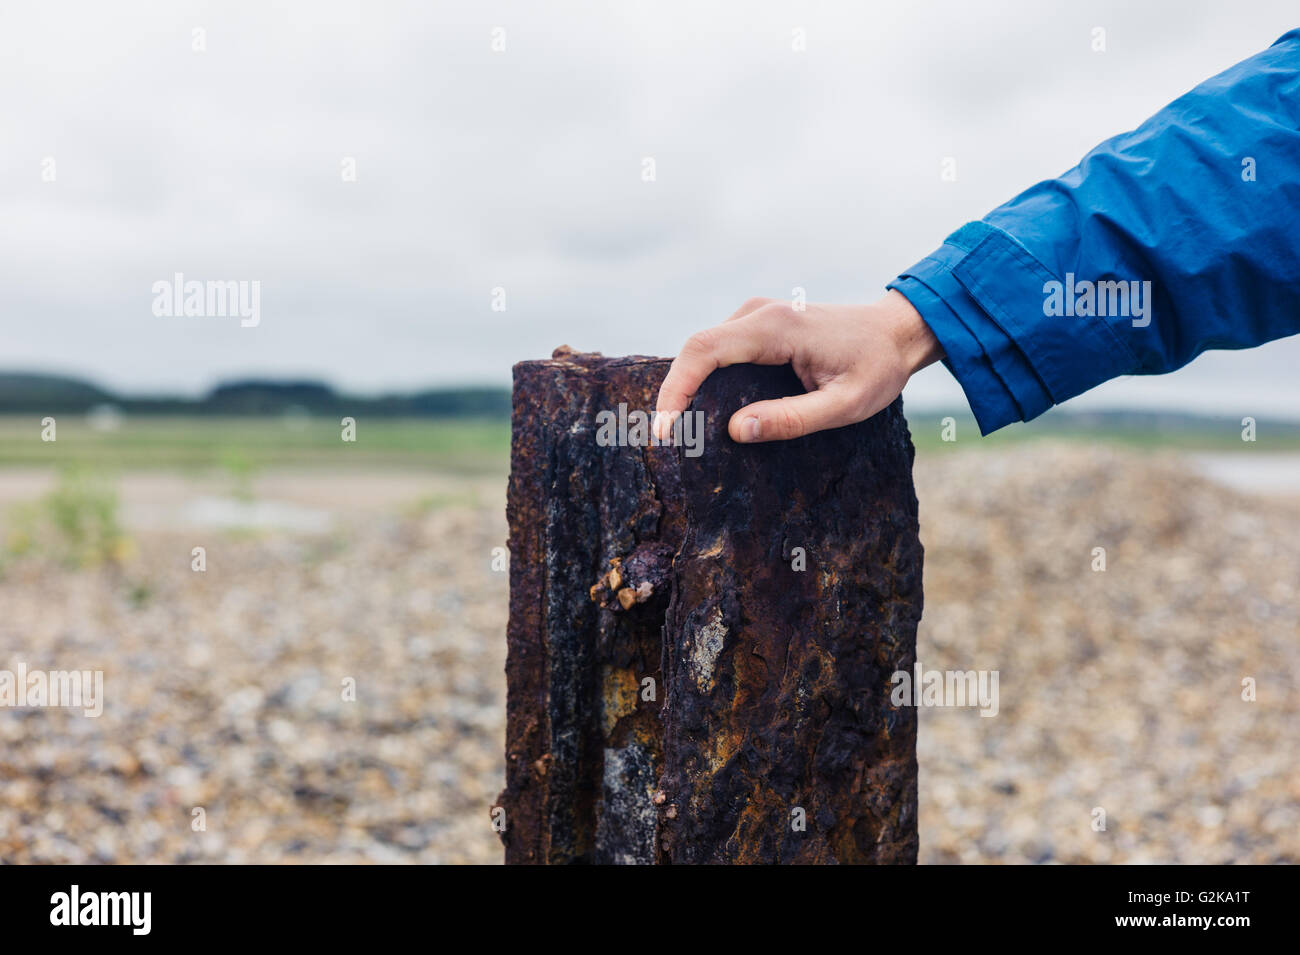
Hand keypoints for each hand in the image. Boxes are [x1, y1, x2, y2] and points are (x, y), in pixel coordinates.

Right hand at [653, 290, 942, 442]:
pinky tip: (709, 412)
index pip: (704, 351)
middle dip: (674, 393)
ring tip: (684, 431)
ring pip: (704, 349)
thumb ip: (792, 420)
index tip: (665, 429)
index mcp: (776, 328)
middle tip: (668, 440)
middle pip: (696, 349)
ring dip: (688, 387)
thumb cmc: (876, 367)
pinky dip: (705, 379)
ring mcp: (756, 315)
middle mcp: (759, 313)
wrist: (897, 332)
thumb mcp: (844, 405)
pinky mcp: (758, 325)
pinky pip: (719, 350)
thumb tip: (735, 431)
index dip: (676, 389)